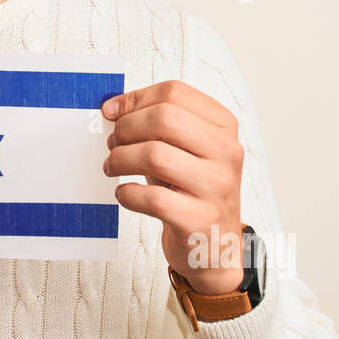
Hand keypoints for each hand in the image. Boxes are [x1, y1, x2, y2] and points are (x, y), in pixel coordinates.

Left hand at [101, 80, 244, 294]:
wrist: (214, 245)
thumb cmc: (190, 190)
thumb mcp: (182, 150)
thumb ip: (155, 125)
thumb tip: (112, 107)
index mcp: (223, 126)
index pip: (174, 93)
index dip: (135, 99)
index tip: (112, 112)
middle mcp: (226, 153)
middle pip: (164, 119)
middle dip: (126, 128)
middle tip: (112, 143)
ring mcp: (217, 187)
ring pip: (155, 155)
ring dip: (121, 159)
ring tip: (112, 166)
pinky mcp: (200, 220)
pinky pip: (152, 198)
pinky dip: (128, 194)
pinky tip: (124, 193)